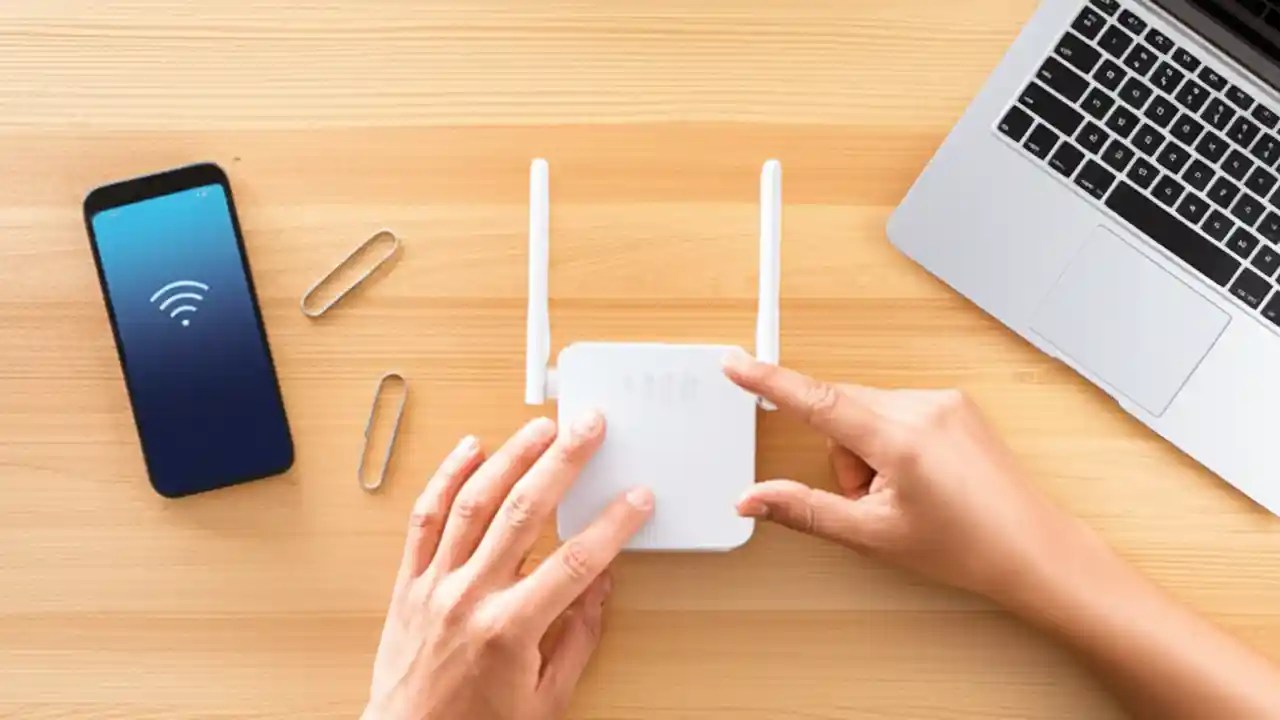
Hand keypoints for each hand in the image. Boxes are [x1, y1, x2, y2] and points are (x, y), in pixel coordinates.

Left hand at [363, 414, 654, 719]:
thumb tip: (601, 582)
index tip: (638, 498)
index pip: (574, 563)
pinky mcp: (408, 581)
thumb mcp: (546, 698)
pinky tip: (470, 448)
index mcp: (509, 631)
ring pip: (473, 504)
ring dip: (509, 458)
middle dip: (562, 464)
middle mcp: (469, 598)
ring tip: (539, 428)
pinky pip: (425, 518)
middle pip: (523, 514)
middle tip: (588, 428)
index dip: (612, 526)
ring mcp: (435, 585)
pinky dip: (446, 478)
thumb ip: (578, 636)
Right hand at [722, 353, 1081, 602]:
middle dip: (842, 455)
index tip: (736, 363)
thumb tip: (753, 500)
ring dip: (868, 450)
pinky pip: (896, 410)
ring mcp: (944, 402)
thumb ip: (804, 510)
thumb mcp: (873, 536)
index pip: (817, 401)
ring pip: (867, 412)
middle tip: (871, 498)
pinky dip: (892, 441)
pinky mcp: (955, 404)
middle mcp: (923, 408)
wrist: (1032, 550)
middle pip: (841, 410)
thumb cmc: (966, 548)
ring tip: (903, 492)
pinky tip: (920, 476)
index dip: (768, 381)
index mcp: (901, 440)